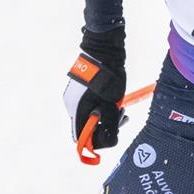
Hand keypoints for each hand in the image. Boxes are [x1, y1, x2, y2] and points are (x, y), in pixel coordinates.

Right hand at [64, 31, 125, 163]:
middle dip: (106, 127)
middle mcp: (72, 106)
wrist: (103, 51)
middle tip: (122, 118)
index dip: (95, 143)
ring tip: (121, 109)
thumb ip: (110, 124)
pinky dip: (102, 108)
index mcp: (77, 111)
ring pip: (90, 116)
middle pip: (87, 128)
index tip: (111, 137)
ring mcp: (75, 97)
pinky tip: (115, 102)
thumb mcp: (112, 104)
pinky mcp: (80, 91)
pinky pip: (90, 106)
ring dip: (106, 117)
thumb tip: (110, 142)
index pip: (80, 138)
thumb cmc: (108, 78)